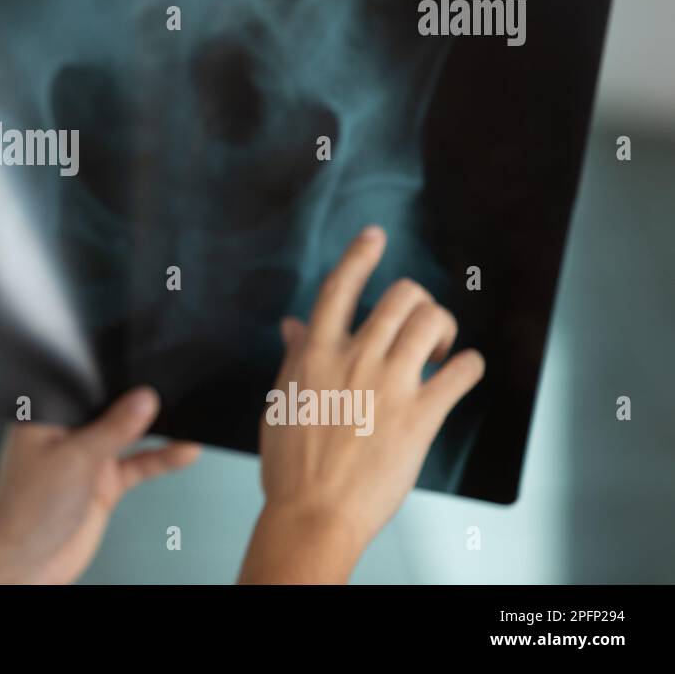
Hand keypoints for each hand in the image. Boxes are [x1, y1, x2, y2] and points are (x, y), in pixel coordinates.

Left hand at [0, 388, 201, 583]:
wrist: (25, 563)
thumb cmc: (25, 510)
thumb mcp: (75, 458)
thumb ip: (113, 428)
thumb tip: (143, 399)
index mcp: (46, 415)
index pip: (84, 385)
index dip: (112, 374)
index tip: (144, 365)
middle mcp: (66, 434)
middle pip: (109, 408)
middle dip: (137, 401)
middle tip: (171, 387)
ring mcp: (86, 460)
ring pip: (129, 437)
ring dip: (156, 430)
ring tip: (187, 414)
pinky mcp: (102, 485)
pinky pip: (138, 465)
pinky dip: (161, 459)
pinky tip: (184, 450)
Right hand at [239, 224, 484, 583]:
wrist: (313, 513)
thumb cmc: (290, 466)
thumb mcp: (280, 402)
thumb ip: (294, 360)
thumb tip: (294, 328)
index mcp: (316, 354)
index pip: (341, 288)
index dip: (360, 255)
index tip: (374, 236)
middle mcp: (356, 359)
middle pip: (400, 298)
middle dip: (415, 300)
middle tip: (418, 321)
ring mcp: (391, 385)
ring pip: (432, 322)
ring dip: (443, 326)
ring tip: (440, 346)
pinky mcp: (422, 415)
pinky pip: (462, 371)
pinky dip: (469, 364)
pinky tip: (463, 370)